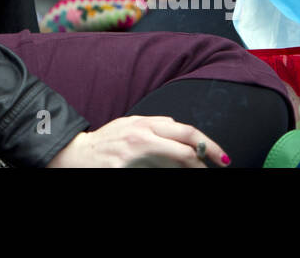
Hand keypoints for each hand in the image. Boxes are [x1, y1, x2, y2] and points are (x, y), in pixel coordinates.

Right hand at [46, 116, 229, 167]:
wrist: (76, 154)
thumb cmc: (105, 142)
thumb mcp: (129, 125)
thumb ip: (153, 126)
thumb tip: (179, 130)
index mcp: (144, 123)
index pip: (186, 131)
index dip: (208, 145)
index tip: (223, 158)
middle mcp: (141, 136)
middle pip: (184, 149)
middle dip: (206, 161)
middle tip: (220, 168)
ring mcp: (132, 154)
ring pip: (174, 164)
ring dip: (189, 171)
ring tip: (197, 172)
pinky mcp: (123, 169)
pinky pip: (154, 174)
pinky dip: (167, 175)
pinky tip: (166, 175)